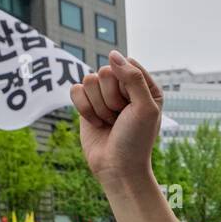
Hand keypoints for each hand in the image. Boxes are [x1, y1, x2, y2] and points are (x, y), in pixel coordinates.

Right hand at [70, 53, 163, 187]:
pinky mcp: (87, 104)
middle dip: (111, 99)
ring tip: (110, 122)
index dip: (125, 86)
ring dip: (98, 106)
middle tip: (120, 118)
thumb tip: (112, 54)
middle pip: (105, 72)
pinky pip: (75, 90)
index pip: (126, 64)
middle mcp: (124, 88)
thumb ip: (133, 77)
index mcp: (145, 86)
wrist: (117, 168)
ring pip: (89, 80)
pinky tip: (96, 123)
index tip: (132, 107)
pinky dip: (84, 109)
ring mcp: (104, 95)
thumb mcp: (145, 108)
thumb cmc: (136, 140)